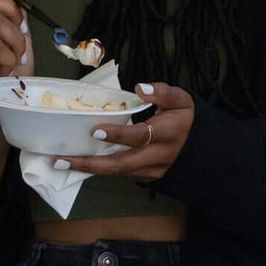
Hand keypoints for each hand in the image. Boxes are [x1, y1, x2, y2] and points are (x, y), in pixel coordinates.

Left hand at [50, 83, 193, 181]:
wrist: (204, 150)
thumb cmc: (186, 120)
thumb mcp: (182, 101)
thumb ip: (163, 92)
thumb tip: (140, 88)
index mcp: (168, 134)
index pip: (140, 136)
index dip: (118, 135)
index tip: (95, 131)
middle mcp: (158, 156)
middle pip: (122, 164)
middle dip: (91, 163)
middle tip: (63, 160)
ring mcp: (150, 170)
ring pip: (117, 172)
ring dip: (89, 169)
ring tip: (62, 163)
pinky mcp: (145, 177)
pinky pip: (119, 174)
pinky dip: (98, 170)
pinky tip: (78, 164)